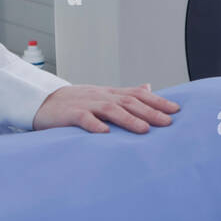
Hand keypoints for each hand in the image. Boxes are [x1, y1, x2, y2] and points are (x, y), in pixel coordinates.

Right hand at [32, 82, 179, 133]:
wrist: (44, 102)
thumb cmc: (77, 102)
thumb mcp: (103, 95)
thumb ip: (126, 94)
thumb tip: (149, 87)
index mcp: (110, 93)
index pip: (138, 94)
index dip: (157, 101)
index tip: (176, 110)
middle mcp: (102, 96)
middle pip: (129, 102)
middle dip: (150, 112)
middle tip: (168, 122)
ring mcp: (86, 104)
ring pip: (111, 109)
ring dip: (129, 119)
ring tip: (144, 130)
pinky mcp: (70, 114)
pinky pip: (84, 118)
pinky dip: (95, 125)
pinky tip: (105, 133)